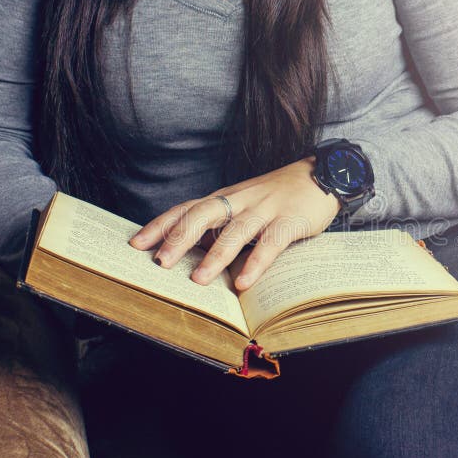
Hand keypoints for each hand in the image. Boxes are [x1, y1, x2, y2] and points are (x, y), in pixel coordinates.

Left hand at [128, 157, 340, 290]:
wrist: (322, 175)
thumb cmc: (278, 196)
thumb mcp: (245, 206)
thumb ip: (221, 225)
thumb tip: (191, 255)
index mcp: (225, 198)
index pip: (186, 208)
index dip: (160, 225)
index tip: (135, 244)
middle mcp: (240, 201)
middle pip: (203, 214)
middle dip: (179, 238)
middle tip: (160, 262)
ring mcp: (265, 209)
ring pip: (235, 231)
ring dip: (215, 256)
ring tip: (198, 280)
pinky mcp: (290, 220)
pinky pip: (270, 243)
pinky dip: (256, 262)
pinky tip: (244, 282)